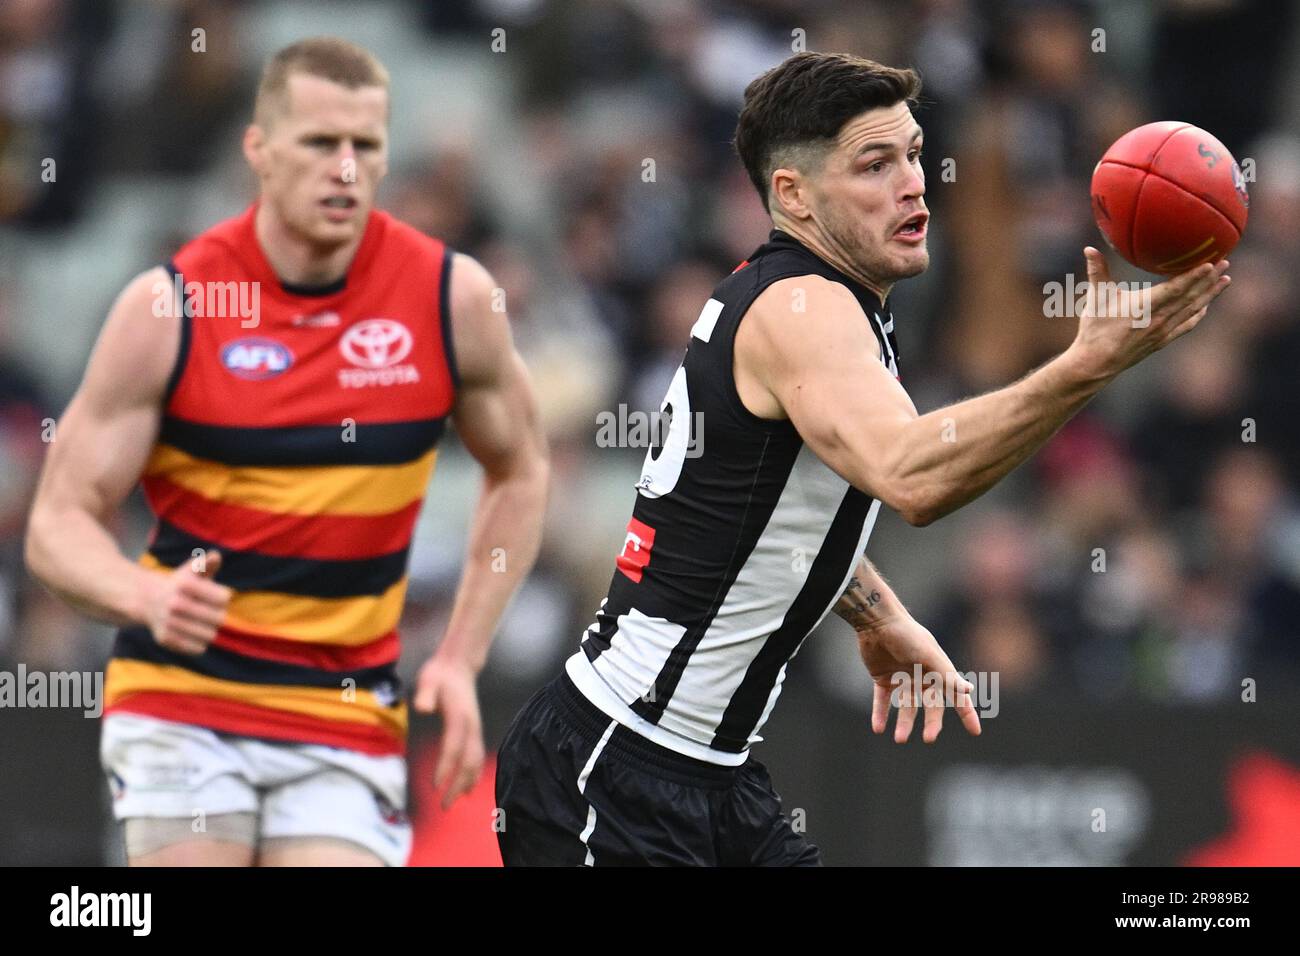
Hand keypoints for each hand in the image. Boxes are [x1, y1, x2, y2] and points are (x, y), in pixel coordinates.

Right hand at [139, 548, 230, 654]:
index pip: (223, 598)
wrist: (148, 600)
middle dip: (219, 615)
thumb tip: (215, 556)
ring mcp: (168, 622)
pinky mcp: (165, 638)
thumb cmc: (180, 585)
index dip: (223, 598)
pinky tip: (194, 634)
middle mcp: (174, 603)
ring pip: (210, 635)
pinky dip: (200, 643)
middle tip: (211, 613)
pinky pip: (198, 648)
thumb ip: (207, 564)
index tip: (217, 596)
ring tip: (203, 623)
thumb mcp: (193, 571)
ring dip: (210, 630)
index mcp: (185, 584)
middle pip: (219, 618)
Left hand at [413, 655, 484, 809]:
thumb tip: (423, 707)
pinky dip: (473, 773)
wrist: (459, 665)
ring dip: (466, 782)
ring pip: (475, 760)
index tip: (436, 786)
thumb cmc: (440, 673)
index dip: (446, 767)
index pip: (453, 746)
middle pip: (468, 760)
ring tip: (455, 801)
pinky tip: (466, 787)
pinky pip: (477, 756)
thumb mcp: (428, 678)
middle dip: (458, 783)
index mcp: (459, 715)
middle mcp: (471, 725)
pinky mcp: (474, 730)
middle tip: (444, 805)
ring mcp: (475, 728)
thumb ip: (426, 694)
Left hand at [857, 615, 981, 743]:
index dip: (966, 713)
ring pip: (906, 707)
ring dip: (904, 724)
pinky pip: (883, 701)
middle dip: (932, 724)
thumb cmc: (907, 636)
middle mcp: (922, 677)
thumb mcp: (928, 656)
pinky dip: (880, 714)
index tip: (975, 731)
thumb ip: (946, 675)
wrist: (877, 622)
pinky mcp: (883, 679)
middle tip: (929, 739)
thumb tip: (969, 690)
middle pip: (931, 707)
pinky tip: (878, 728)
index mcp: (938, 671)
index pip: (956, 696)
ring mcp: (902, 679)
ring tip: (899, 739)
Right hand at [1070, 246, 1229, 376]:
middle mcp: (1159, 319)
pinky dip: (1199, 313)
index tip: (1210, 263)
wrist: (1096, 364)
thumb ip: (1096, 271)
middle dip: (1210, 279)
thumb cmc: (1094, 329)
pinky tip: (1206, 305)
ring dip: (1210, 294)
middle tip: (1225, 261)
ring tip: (1226, 279)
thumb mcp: (1095, 298)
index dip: (1194, 276)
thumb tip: (1089, 249)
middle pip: (1191, 296)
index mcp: (1144, 307)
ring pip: (1192, 309)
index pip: (1175, 289)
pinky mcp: (1162, 340)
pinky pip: (1186, 324)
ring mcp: (1163, 331)